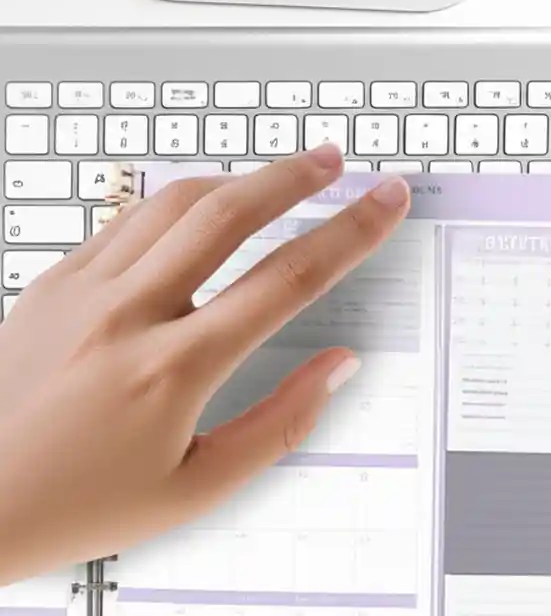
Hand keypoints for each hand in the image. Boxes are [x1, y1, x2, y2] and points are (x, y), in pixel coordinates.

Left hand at [0, 146, 409, 584]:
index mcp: (174, 369)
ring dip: (236, 178)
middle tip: (334, 162)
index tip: (383, 202)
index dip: (351, 232)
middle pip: (230, 214)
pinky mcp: (51, 285)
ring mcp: (82, 292)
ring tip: (275, 174)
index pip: (289, 279)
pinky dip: (174, 203)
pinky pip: (123, 221)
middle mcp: (127, 316)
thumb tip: (337, 368)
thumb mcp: (197, 489)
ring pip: (173, 202)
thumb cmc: (74, 505)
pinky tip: (197, 208)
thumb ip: (281, 424)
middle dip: (295, 178)